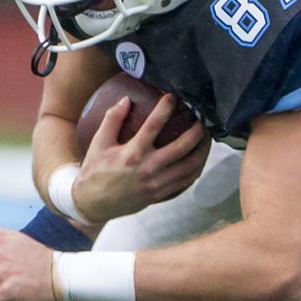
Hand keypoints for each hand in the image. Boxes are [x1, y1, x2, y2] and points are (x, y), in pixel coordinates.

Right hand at [73, 94, 209, 222]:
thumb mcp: (98, 143)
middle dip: (198, 130)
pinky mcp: (161, 194)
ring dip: (203, 150)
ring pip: (191, 166)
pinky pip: (186, 181)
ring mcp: (157, 184)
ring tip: (207, 136)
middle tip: (203, 117)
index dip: (166, 108)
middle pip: (183, 147)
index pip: (154, 125)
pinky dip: (196, 167)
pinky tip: (199, 157)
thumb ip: (112, 119)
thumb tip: (126, 99)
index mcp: (132, 154)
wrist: (93, 204)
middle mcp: (148, 169)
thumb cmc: (95, 171)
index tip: (173, 96)